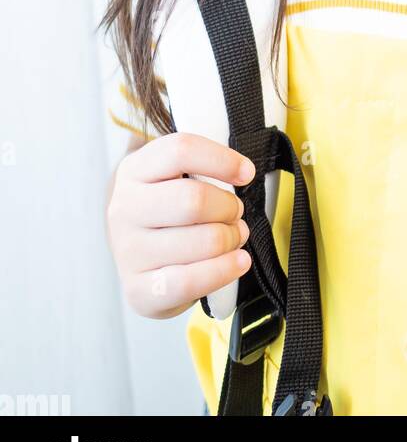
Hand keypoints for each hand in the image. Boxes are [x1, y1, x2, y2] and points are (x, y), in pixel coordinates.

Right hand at [106, 132, 255, 319]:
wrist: (137, 255)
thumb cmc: (164, 210)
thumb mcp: (170, 176)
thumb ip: (198, 166)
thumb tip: (241, 171)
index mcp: (134, 170)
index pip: (181, 151)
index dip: (222, 160)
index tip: (246, 173)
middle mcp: (124, 209)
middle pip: (195, 199)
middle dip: (229, 207)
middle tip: (235, 213)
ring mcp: (128, 251)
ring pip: (203, 241)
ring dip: (232, 238)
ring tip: (233, 236)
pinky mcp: (138, 290)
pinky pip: (190, 281)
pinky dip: (224, 270)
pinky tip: (238, 261)